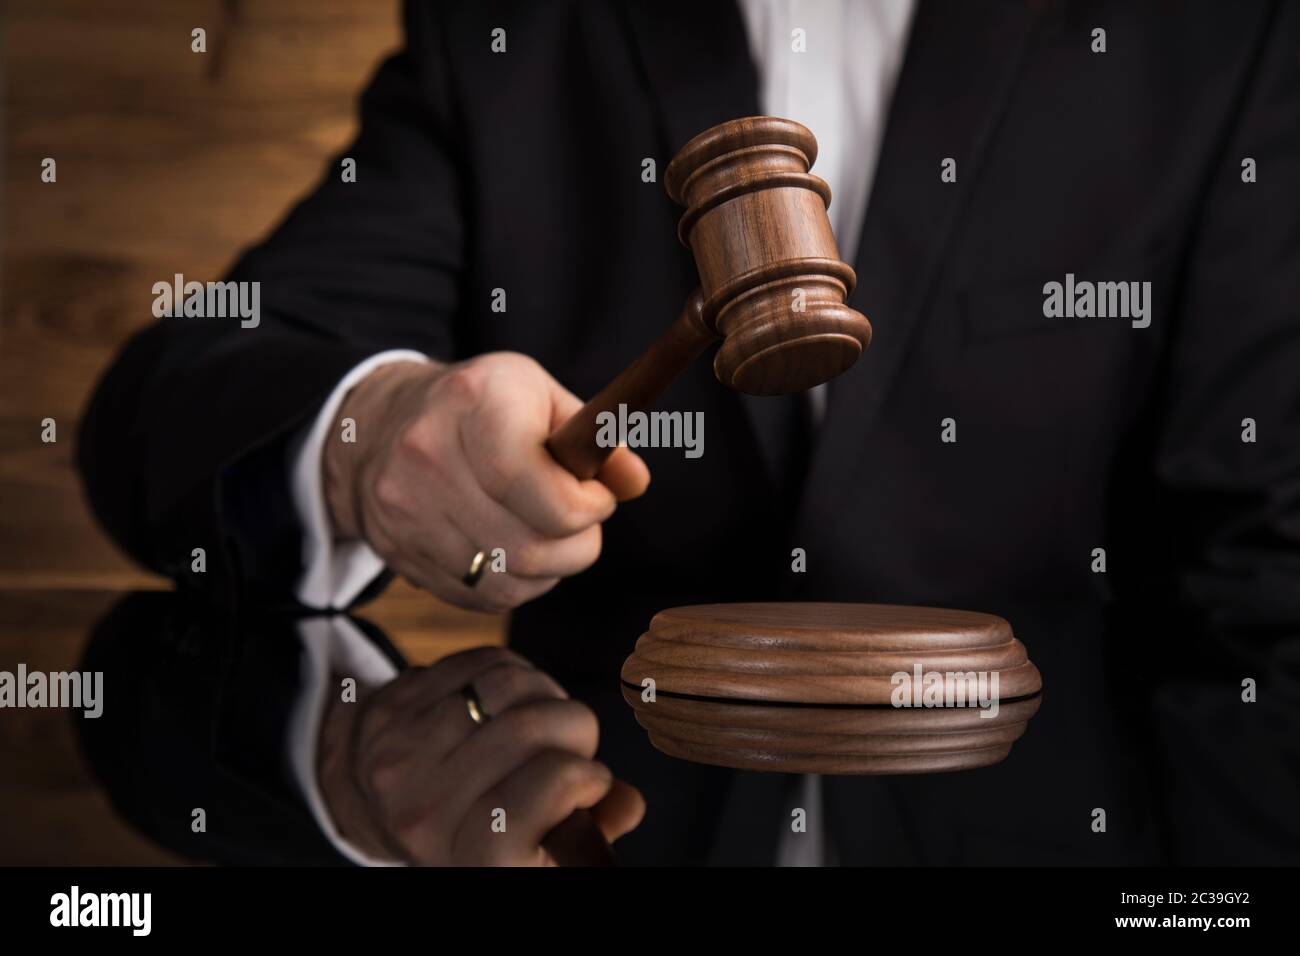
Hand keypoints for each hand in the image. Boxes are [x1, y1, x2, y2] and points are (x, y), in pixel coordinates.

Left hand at [318, 646, 644, 864]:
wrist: (387, 804)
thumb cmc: (488, 826)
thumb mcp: (540, 847)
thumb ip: (589, 828)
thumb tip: (628, 803)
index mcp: (470, 863)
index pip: (526, 804)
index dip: (576, 778)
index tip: (590, 778)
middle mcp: (423, 817)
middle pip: (527, 730)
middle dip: (574, 726)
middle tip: (572, 742)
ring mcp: (399, 758)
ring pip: (507, 685)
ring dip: (543, 691)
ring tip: (540, 717)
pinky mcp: (391, 710)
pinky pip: (479, 662)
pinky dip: (510, 670)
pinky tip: (507, 698)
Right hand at [324, 353, 649, 611]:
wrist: (377, 426)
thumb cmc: (480, 406)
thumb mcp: (539, 395)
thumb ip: (595, 435)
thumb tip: (634, 483)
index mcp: (472, 402)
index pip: (527, 480)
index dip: (581, 506)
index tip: (599, 499)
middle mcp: (427, 455)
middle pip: (526, 545)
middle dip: (578, 544)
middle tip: (582, 521)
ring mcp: (406, 510)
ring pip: (507, 581)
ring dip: (550, 568)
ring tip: (551, 534)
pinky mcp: (399, 553)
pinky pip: (480, 597)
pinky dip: (515, 583)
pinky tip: (515, 549)